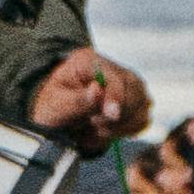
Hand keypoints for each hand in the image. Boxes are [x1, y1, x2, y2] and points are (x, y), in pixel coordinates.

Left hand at [24, 46, 149, 146]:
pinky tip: (102, 131)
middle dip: (114, 117)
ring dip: (117, 128)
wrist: (56, 118)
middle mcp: (114, 69)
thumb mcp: (54, 106)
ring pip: (141, 109)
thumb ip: (76, 101)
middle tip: (91, 126)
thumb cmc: (52, 108)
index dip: (115, 97)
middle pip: (134, 92)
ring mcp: (129, 86)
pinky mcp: (136, 103)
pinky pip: (141, 121)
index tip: (111, 116)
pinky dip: (123, 132)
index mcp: (88, 61)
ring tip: (92, 129)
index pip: (114, 77)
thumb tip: (97, 90)